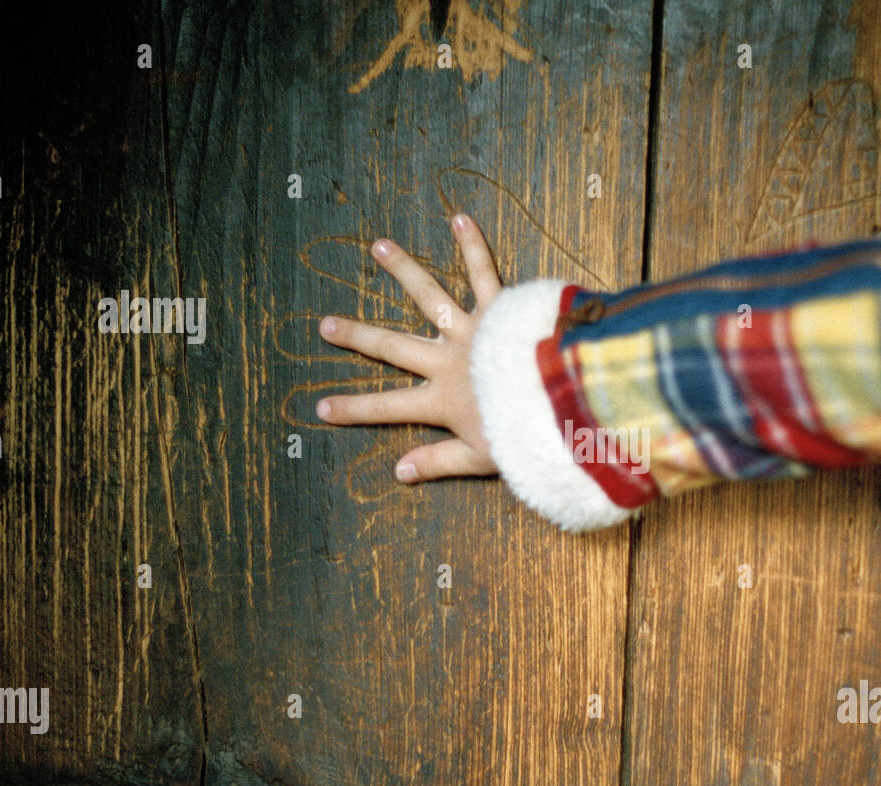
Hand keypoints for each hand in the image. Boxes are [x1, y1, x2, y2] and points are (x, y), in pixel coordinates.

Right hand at [315, 213, 500, 481]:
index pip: (388, 407)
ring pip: (429, 297)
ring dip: (402, 270)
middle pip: (393, 346)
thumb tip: (398, 472)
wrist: (560, 402)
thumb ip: (438, 462)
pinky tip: (460, 218)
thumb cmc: (526, 434)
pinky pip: (484, 274)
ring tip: (378, 247)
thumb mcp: (480, 459)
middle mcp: (448, 361)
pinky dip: (473, 246)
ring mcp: (470, 331)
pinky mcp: (499, 310)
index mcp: (443, 401)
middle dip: (357, 336)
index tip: (320, 407)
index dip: (353, 409)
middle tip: (325, 325)